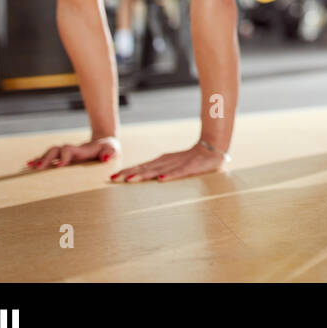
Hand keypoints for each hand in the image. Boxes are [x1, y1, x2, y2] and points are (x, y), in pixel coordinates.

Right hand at [26, 135, 118, 169]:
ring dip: (40, 159)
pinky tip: (30, 164)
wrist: (105, 142)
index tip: (60, 166)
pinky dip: (40, 160)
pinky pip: (50, 158)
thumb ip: (110, 153)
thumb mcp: (113, 150)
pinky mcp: (65, 158)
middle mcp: (71, 151)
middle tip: (38, 168)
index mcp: (82, 150)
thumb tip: (105, 158)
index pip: (69, 150)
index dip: (64, 156)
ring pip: (50, 153)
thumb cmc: (110, 149)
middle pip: (55, 150)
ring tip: (30, 166)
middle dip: (46, 158)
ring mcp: (67, 154)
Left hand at [110, 145, 225, 182]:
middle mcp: (167, 162)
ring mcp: (178, 164)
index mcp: (162, 161)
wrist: (213, 147)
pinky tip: (160, 180)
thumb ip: (162, 169)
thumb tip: (147, 178)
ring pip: (158, 170)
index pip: (142, 166)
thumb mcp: (174, 163)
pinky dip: (169, 176)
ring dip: (143, 175)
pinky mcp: (191, 167)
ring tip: (129, 180)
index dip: (127, 171)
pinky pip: (179, 172)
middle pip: (145, 168)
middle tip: (113, 179)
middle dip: (129, 173)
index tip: (113, 177)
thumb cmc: (192, 158)